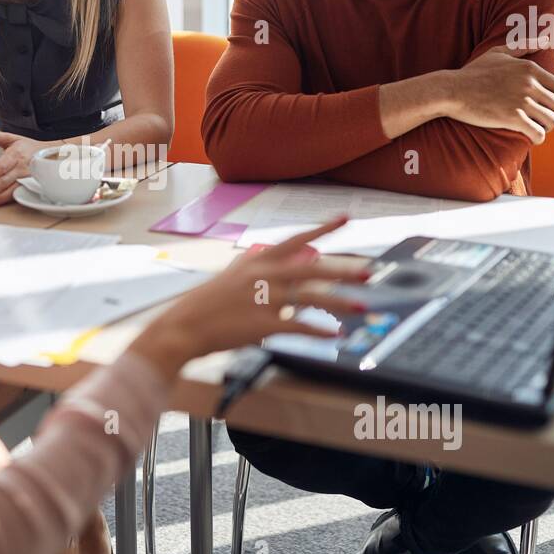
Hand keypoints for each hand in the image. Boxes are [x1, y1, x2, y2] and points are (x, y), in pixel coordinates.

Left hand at [0, 130, 52, 207]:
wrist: (52, 154)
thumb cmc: (29, 147)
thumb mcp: (11, 138)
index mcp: (16, 154)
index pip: (2, 166)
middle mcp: (22, 168)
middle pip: (4, 181)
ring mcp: (27, 179)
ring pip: (10, 190)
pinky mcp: (30, 187)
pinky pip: (16, 195)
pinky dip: (4, 200)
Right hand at [127, 218, 370, 375]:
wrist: (184, 326)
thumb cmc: (205, 304)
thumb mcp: (232, 278)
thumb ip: (257, 271)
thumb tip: (278, 267)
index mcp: (257, 261)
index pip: (296, 239)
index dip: (322, 229)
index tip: (345, 219)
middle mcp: (264, 276)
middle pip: (313, 268)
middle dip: (344, 270)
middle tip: (369, 271)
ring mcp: (265, 300)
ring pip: (313, 297)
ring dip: (341, 303)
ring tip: (363, 307)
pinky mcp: (265, 325)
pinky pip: (300, 327)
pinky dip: (320, 331)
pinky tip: (334, 335)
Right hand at [447, 46, 553, 144]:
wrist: (451, 91)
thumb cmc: (472, 73)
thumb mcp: (498, 53)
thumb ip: (523, 46)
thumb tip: (545, 40)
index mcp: (529, 68)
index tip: (547, 107)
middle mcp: (529, 83)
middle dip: (553, 115)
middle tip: (542, 121)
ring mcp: (521, 101)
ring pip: (551, 120)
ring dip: (546, 128)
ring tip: (537, 130)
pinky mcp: (512, 118)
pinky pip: (538, 132)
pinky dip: (538, 138)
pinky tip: (532, 138)